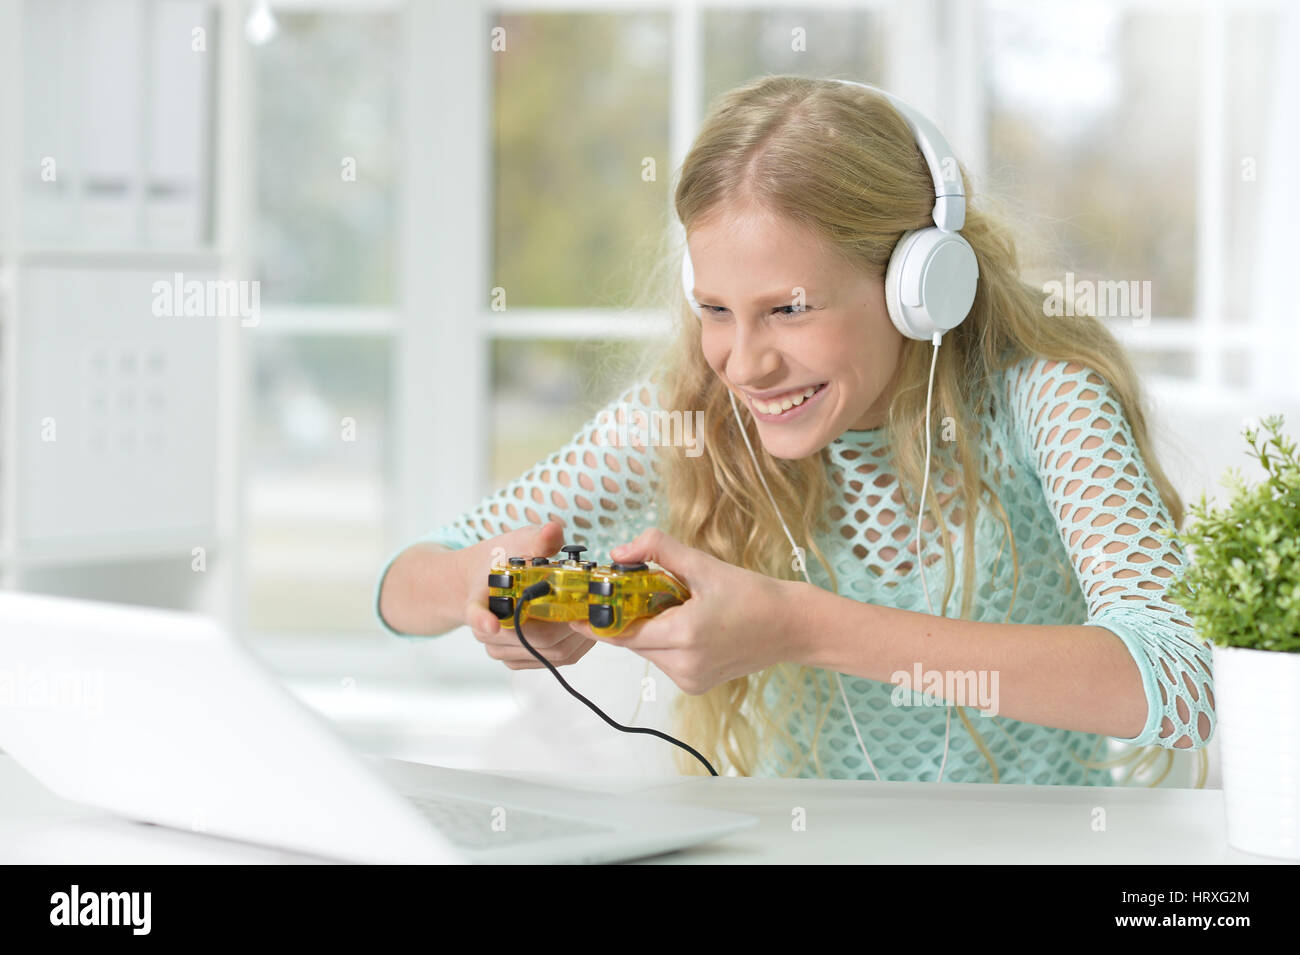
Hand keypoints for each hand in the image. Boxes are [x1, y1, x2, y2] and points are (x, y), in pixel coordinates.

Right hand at [462, 522, 595, 670]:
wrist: (483, 579)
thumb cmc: (500, 560)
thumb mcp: (517, 542)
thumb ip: (537, 539)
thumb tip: (554, 530)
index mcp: (478, 601)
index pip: (476, 615)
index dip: (483, 620)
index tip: (492, 624)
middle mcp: (487, 632)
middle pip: (532, 637)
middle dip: (568, 620)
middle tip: (591, 601)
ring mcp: (502, 651)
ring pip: (549, 653)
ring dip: (577, 633)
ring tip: (590, 609)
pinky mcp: (519, 661)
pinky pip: (554, 660)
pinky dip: (576, 643)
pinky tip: (583, 623)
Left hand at [568, 528, 794, 694]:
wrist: (791, 627)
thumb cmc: (753, 595)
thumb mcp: (703, 564)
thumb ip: (658, 549)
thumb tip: (619, 551)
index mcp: (684, 636)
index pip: (622, 632)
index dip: (598, 620)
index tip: (574, 611)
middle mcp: (683, 665)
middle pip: (633, 642)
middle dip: (629, 617)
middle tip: (633, 592)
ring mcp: (690, 680)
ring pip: (647, 652)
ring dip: (648, 630)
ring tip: (677, 606)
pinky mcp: (696, 686)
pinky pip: (664, 661)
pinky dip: (665, 642)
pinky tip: (689, 624)